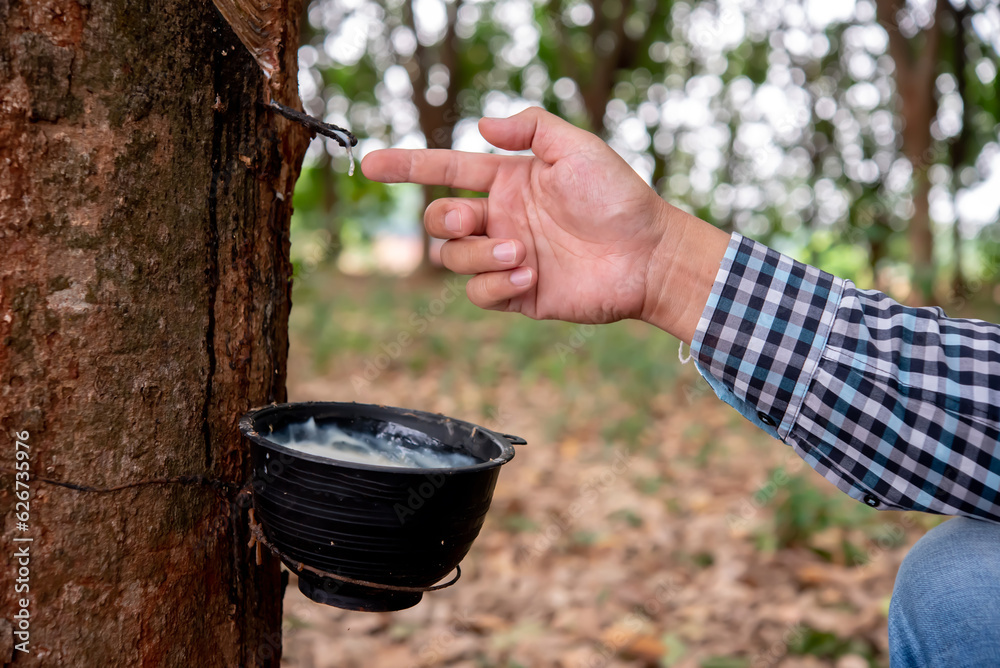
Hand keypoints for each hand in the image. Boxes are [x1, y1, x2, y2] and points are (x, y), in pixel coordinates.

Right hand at [361, 108, 728, 341]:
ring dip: (478, 255)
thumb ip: (530, 128)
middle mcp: (500, 219)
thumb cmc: (617, 197)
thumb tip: (481, 125)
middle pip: (437, 221)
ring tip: (522, 252)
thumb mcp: (576, 147)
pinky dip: (496, 284)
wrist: (648, 254)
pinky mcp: (518, 294)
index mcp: (507, 181)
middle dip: (443, 220)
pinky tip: (532, 274)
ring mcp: (507, 258)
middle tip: (475, 220)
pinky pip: (479, 293)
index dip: (406, 166)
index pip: (444, 171)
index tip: (370, 163)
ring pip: (452, 259)